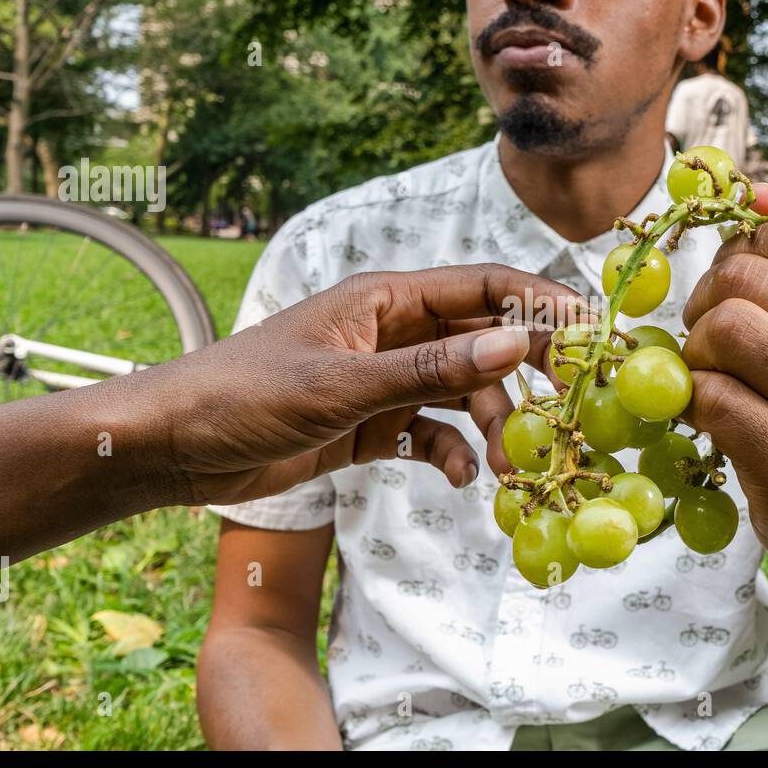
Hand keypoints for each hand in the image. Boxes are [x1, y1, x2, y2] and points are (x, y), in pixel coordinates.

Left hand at [140, 264, 580, 506]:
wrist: (174, 448)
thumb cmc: (244, 394)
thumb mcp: (342, 384)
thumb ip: (430, 369)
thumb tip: (516, 347)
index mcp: (388, 298)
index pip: (485, 287)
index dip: (542, 305)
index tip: (592, 334)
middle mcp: (395, 333)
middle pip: (486, 343)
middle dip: (529, 376)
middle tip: (570, 413)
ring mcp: (386, 380)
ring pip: (465, 394)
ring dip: (495, 428)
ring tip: (513, 469)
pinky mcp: (373, 424)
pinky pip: (434, 433)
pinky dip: (454, 454)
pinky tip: (461, 480)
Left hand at [682, 184, 767, 622]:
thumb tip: (750, 189)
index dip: (739, 257)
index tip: (738, 295)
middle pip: (742, 278)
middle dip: (706, 306)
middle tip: (712, 344)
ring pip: (723, 331)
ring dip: (695, 356)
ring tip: (711, 380)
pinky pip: (709, 397)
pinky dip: (690, 404)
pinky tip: (710, 419)